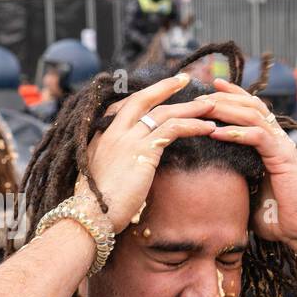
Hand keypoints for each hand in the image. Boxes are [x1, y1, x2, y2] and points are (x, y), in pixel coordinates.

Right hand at [78, 72, 218, 232]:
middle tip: (184, 79)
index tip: (158, 91)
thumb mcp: (101, 176)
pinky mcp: (143, 151)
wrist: (88, 216)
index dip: (143, 97)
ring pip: (163, 112)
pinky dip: (193, 126)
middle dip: (165, 87)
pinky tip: (208, 128)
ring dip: (189, 107)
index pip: (123, 106)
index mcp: (100, 136)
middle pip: (142, 99)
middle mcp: (113, 132)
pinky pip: (173, 129)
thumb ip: (115, 162)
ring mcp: (127, 139)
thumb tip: (132, 164)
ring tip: (208, 106)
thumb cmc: (95, 206)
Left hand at [197, 79, 296, 242]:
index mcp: (269, 144)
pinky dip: (237, 133)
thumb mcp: (246, 190)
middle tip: (198, 97)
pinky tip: (216, 133)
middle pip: (251, 105)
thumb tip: (207, 175)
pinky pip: (259, 137)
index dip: (232, 96)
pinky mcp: (283, 158)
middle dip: (223, 98)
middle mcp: (277, 140)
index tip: (209, 88)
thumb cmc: (274, 216)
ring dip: (226, 110)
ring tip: (203, 108)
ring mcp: (282, 147)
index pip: (251, 109)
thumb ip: (233, 176)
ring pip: (254, 115)